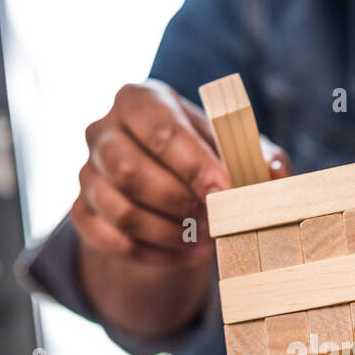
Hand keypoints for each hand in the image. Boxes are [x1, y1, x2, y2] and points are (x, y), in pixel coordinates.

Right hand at [72, 79, 289, 267]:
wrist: (173, 188)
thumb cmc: (209, 159)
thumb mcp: (239, 152)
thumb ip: (261, 158)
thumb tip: (273, 172)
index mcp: (140, 100)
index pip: (160, 130)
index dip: (193, 165)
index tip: (222, 192)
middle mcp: (103, 130)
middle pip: (129, 171)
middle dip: (178, 203)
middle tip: (215, 220)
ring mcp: (87, 172)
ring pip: (120, 211)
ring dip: (170, 233)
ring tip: (206, 240)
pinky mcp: (82, 211)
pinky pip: (111, 240)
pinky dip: (154, 254)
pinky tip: (186, 254)